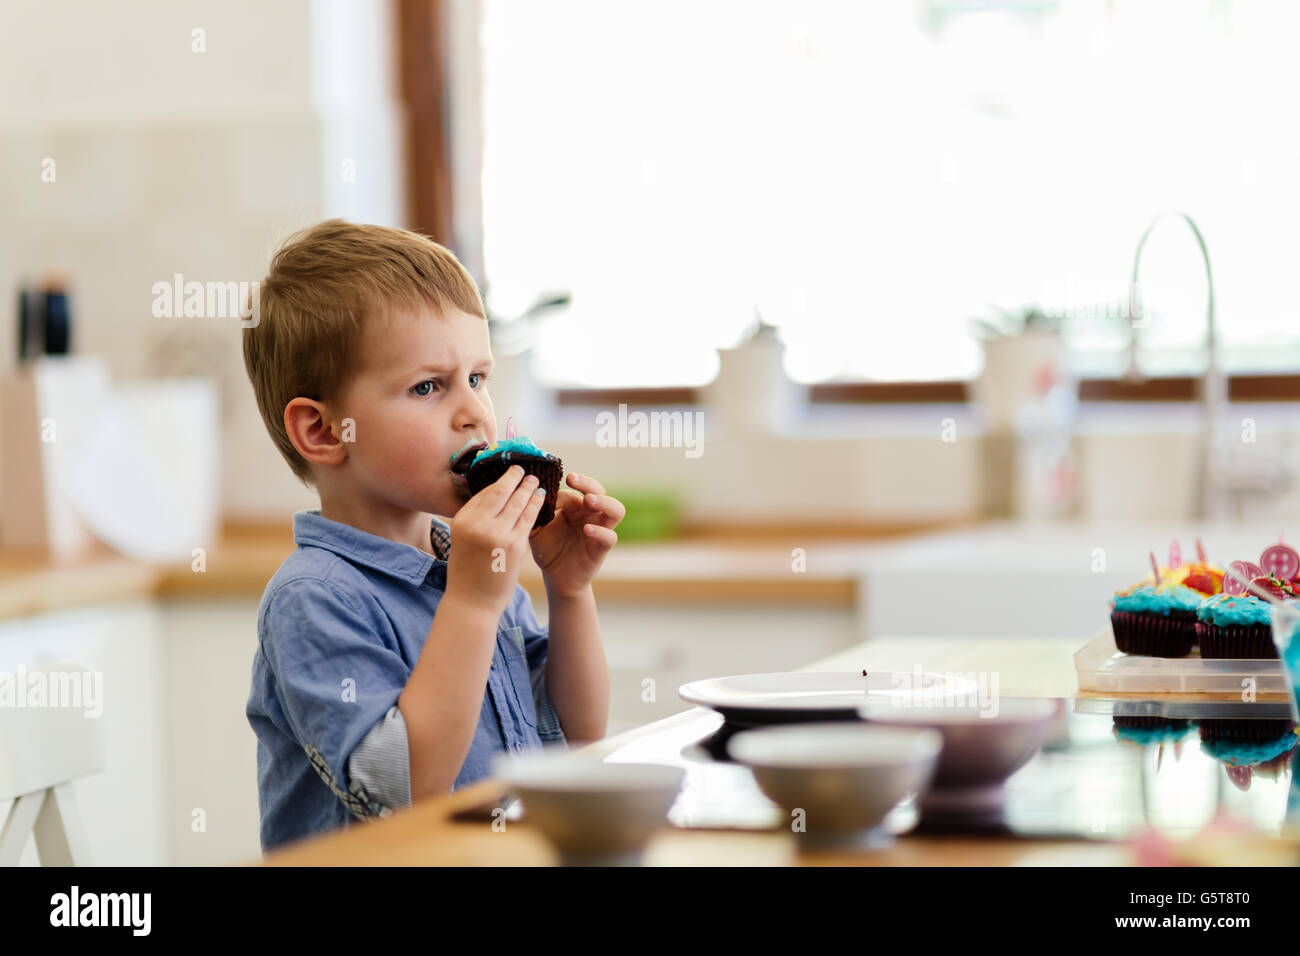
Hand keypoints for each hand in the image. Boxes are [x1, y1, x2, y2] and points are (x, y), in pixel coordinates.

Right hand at [445, 465, 547, 617]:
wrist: (472, 603)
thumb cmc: (468, 573)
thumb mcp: (463, 541)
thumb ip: (475, 521)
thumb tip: (492, 497)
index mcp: (461, 521)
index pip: (482, 494)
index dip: (498, 481)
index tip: (507, 473)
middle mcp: (477, 524)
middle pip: (500, 492)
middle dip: (513, 478)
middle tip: (523, 469)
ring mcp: (497, 534)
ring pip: (516, 503)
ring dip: (528, 488)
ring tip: (535, 480)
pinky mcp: (514, 545)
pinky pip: (528, 518)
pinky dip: (536, 505)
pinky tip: (542, 497)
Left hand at [528, 472, 622, 597]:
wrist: (556, 577)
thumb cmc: (547, 549)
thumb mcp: (537, 529)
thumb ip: (536, 512)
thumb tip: (533, 492)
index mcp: (574, 507)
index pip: (574, 491)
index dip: (562, 490)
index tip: (545, 491)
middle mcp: (589, 515)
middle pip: (599, 491)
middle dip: (587, 483)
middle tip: (572, 479)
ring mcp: (599, 530)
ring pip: (616, 509)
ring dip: (604, 502)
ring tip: (589, 500)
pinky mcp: (601, 548)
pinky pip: (610, 536)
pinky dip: (601, 531)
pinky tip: (587, 530)